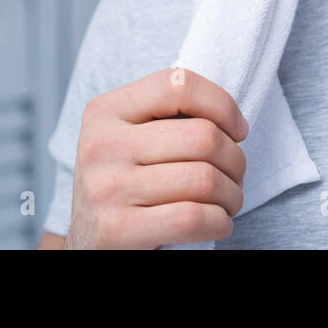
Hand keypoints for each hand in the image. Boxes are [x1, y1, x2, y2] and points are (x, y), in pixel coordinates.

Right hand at [65, 68, 247, 248]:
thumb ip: (171, 117)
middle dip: (235, 159)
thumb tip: (233, 122)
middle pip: (202, 137)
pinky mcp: (114, 230)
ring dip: (232, 195)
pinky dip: (220, 223)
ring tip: (228, 201)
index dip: (223, 105)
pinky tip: (217, 223)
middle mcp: (101, 145)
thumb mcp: (133, 137)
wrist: (89, 242)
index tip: (237, 130)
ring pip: (204, 179)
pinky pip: (192, 218)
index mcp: (106, 110)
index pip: (179, 85)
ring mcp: (104, 188)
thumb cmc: (128, 181)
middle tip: (235, 174)